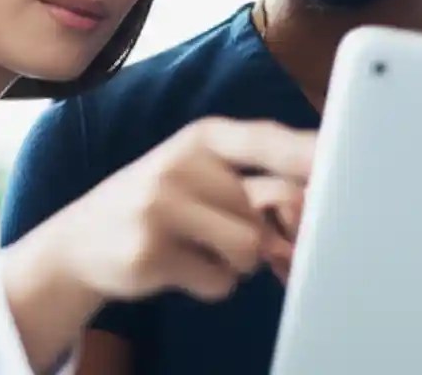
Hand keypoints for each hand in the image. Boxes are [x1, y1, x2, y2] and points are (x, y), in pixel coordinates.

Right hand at [24, 117, 315, 303]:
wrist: (77, 244)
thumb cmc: (160, 205)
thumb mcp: (203, 178)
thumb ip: (258, 185)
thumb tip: (312, 208)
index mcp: (203, 137)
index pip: (266, 140)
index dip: (307, 149)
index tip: (343, 153)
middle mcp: (182, 163)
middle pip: (272, 206)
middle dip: (266, 228)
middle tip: (230, 233)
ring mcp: (161, 206)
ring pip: (251, 247)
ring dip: (240, 261)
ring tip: (202, 249)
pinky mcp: (149, 253)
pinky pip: (221, 282)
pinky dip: (213, 284)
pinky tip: (180, 268)